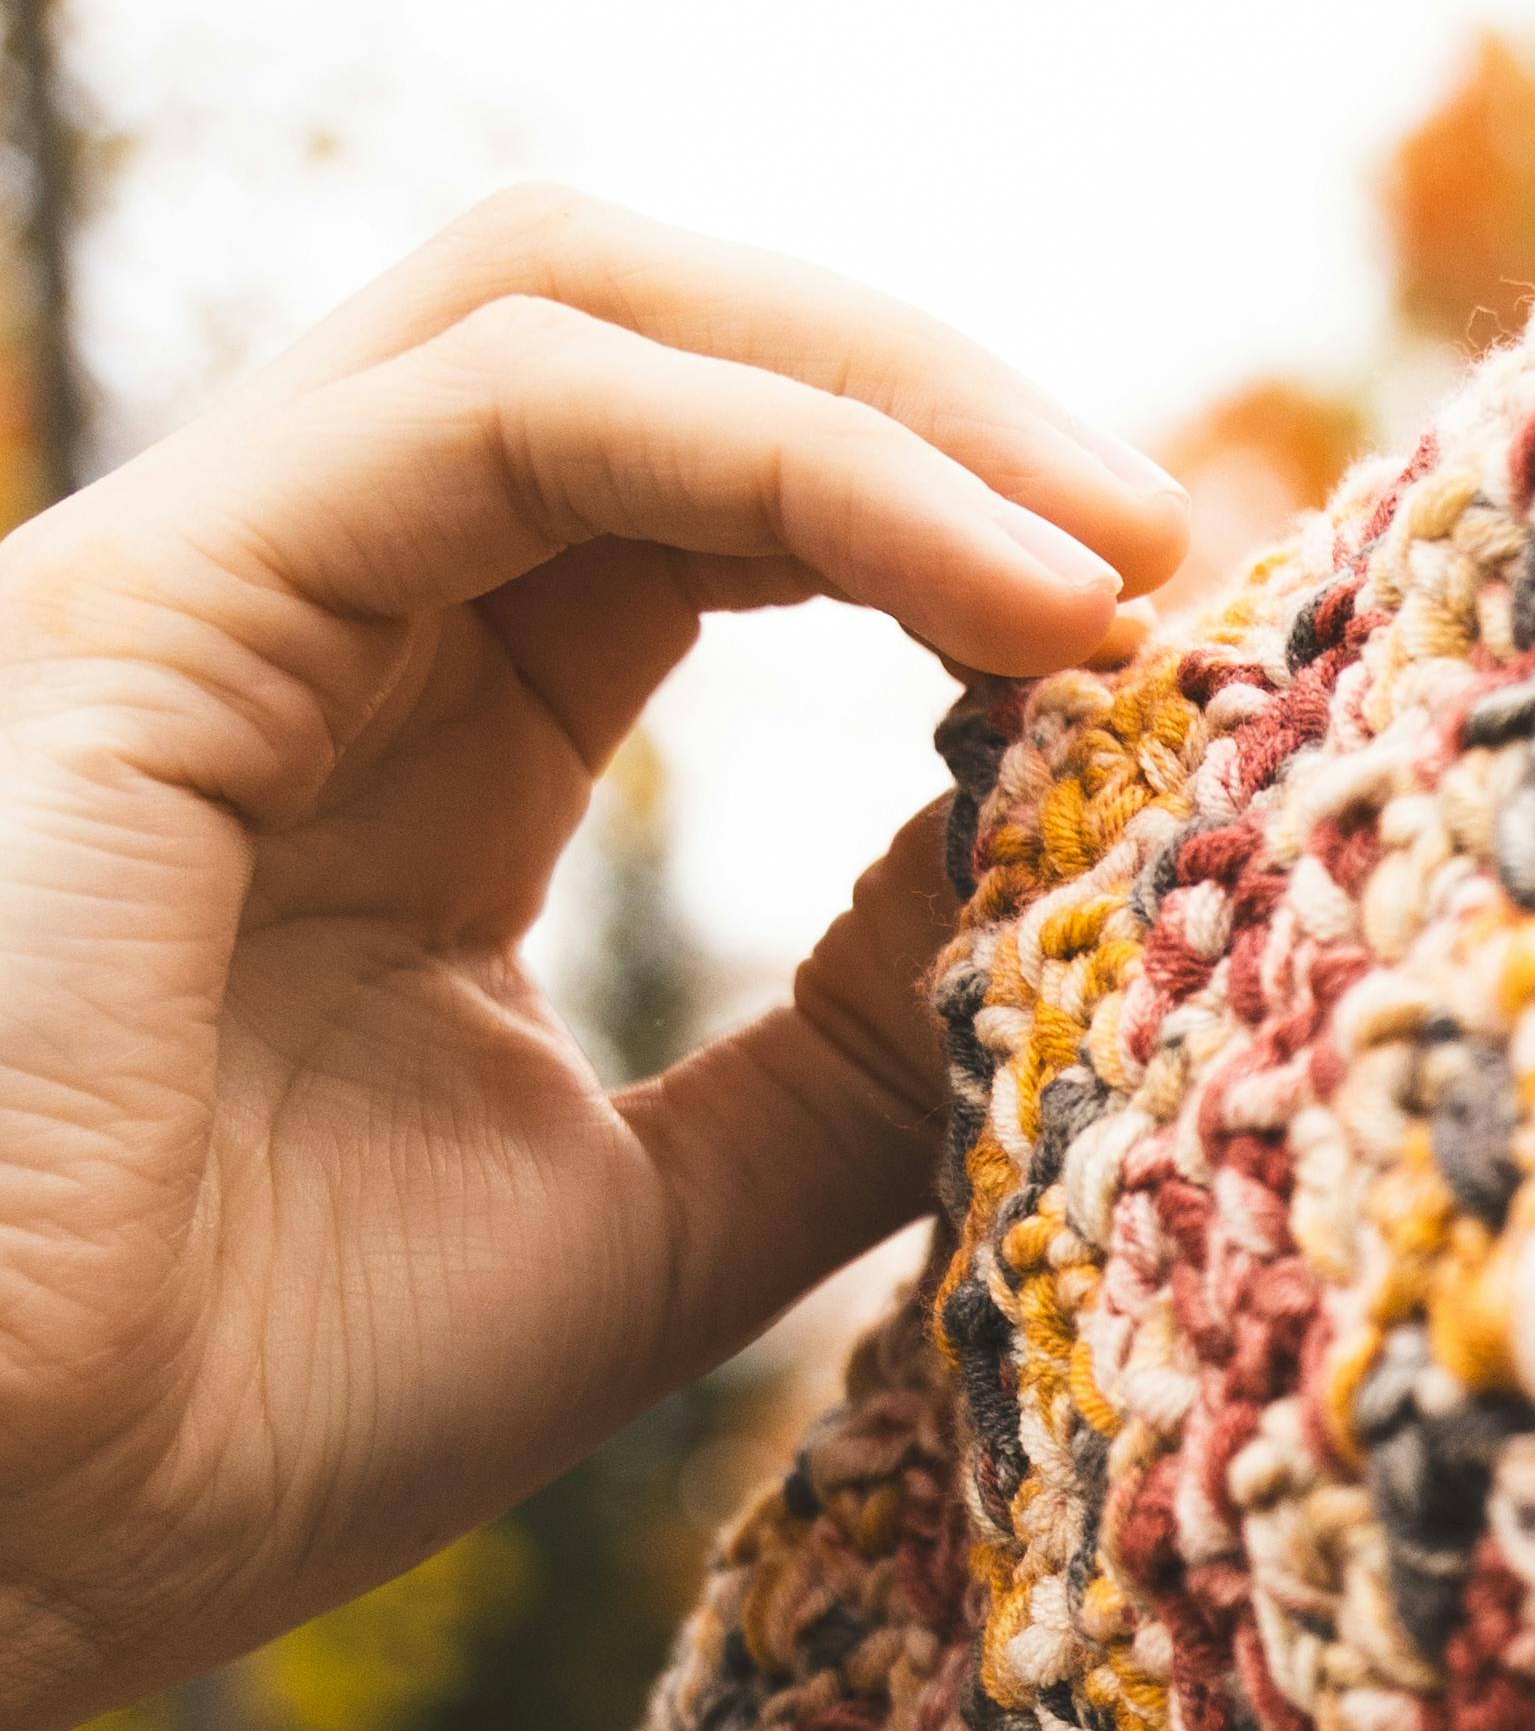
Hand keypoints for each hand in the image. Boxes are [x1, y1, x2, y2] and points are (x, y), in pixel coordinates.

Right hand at [0, 191, 1186, 1730]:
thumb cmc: (237, 1424)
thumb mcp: (657, 1220)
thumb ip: (857, 1038)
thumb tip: (1087, 861)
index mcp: (408, 742)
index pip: (712, 504)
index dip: (958, 530)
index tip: (1183, 657)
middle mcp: (303, 620)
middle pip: (660, 344)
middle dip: (946, 405)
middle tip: (1187, 553)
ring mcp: (209, 584)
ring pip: (582, 305)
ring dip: (894, 390)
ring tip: (1123, 549)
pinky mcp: (150, 599)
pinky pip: (511, 407)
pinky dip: (790, 457)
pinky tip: (994, 584)